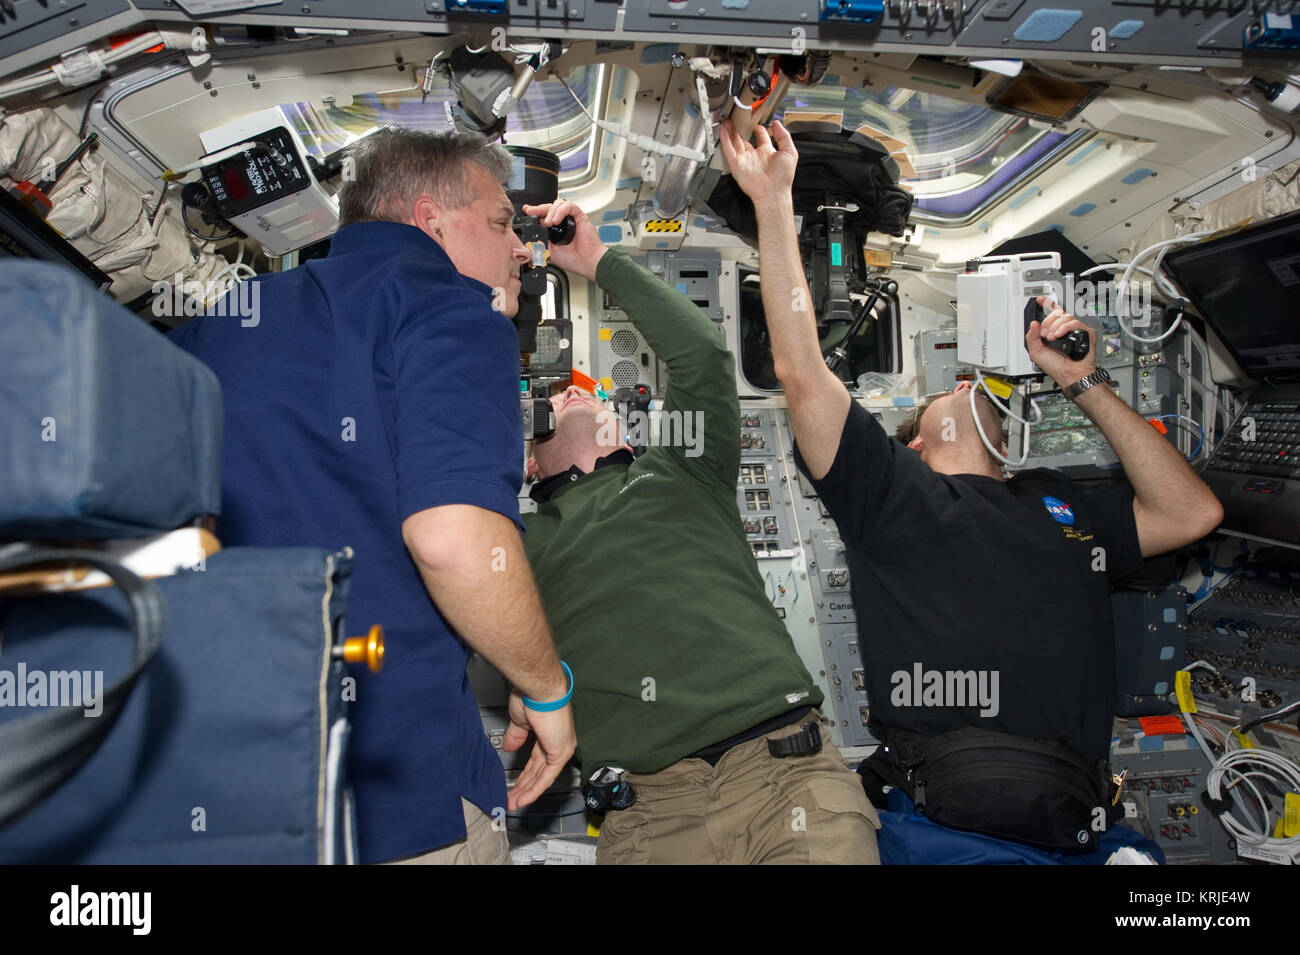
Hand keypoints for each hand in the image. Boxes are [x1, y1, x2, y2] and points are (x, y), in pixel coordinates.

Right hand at [503, 687, 576, 809]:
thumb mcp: (519, 721)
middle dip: (524, 786)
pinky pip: (547, 777)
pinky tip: (524, 798)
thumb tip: (509, 746)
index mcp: (548, 733)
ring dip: (527, 791)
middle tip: (512, 797)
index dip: (524, 774)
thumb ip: (516, 736)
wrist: (539, 689)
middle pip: (539, 771)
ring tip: (514, 802)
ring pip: (543, 776)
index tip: (513, 784)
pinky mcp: (560, 753)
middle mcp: (557, 741)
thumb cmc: (532, 695)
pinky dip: (534, 789)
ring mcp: (561, 748)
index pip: (536, 760)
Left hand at [522, 200, 605, 282]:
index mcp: (555, 230)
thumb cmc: (573, 260)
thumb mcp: (549, 251)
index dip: (535, 212)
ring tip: (548, 223)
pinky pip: (569, 206)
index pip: (543, 215)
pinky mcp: (579, 216)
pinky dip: (560, 211)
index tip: (526, 211)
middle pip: (549, 207)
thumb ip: (540, 241)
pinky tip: (556, 221)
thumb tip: (529, 237)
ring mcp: (571, 218)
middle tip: (530, 211)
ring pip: (558, 204)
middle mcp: (563, 222)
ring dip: (550, 212)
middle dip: (538, 208)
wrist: (586, 263)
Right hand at [717, 118, 797, 206]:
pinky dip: (725, 140)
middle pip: (744, 140)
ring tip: (726, 122)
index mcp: (767, 153)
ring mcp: (745, 160)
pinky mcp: (737, 165)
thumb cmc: (783, 178)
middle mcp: (755, 156)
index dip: (759, 130)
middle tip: (736, 121)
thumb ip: (784, 136)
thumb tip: (777, 125)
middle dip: (739, 130)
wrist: (773, 192)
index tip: (756, 124)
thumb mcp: (790, 152)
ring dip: (730, 132)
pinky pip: (729, 150)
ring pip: (735, 143)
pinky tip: (723, 131)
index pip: (761, 138)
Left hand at [1025, 296, 1097, 389]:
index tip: (1039, 300)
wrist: (1070, 374)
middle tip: (1044, 333)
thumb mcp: (1036, 352)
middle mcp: (1065, 329)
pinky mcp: (1086, 332)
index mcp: (1054, 331)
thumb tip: (1033, 324)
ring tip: (1051, 338)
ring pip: (1066, 316)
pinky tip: (1058, 335)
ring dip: (1055, 326)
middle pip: (1057, 313)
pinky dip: (1064, 328)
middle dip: (1047, 321)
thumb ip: (1031, 337)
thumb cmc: (1056, 367)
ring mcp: (1076, 330)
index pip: (1052, 313)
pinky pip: (1075, 323)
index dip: (1046, 304)